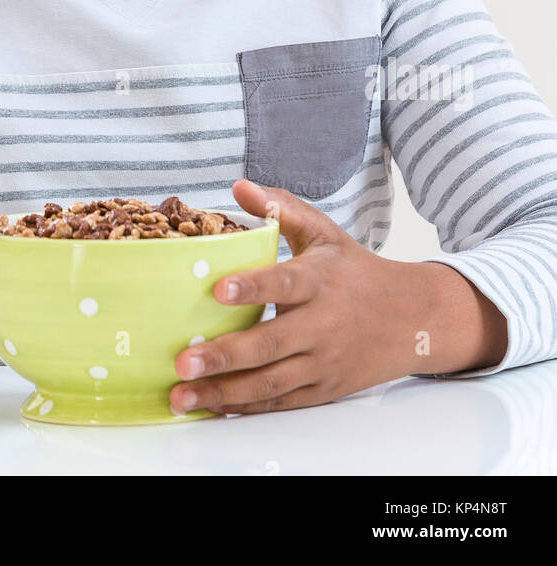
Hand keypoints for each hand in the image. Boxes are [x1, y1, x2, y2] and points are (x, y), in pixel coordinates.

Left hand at [169, 178, 418, 414]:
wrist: (412, 320)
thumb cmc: (356, 271)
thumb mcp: (325, 233)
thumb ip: (281, 208)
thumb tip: (238, 186)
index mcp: (320, 281)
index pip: (285, 283)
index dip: (252, 286)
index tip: (217, 289)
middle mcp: (322, 325)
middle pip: (271, 343)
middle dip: (225, 355)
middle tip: (182, 362)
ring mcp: (322, 362)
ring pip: (270, 382)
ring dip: (224, 392)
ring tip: (181, 396)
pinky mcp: (322, 389)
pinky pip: (280, 402)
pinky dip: (246, 407)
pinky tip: (212, 406)